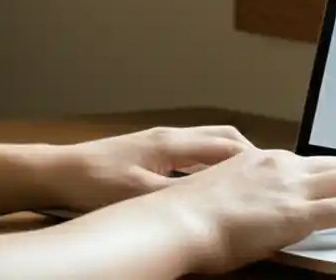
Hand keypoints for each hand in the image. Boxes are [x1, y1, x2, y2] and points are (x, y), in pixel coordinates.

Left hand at [47, 125, 255, 212]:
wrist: (60, 171)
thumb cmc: (94, 181)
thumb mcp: (139, 194)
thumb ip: (177, 195)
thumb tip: (212, 200)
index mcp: (171, 144)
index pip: (226, 145)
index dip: (254, 159)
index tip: (275, 171)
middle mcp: (169, 136)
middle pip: (223, 137)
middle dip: (250, 154)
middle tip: (270, 175)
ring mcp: (159, 142)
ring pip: (208, 142)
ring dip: (230, 157)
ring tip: (248, 179)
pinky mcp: (150, 152)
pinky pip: (193, 151)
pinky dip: (210, 163)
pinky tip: (211, 183)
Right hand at [155, 150, 335, 275]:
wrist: (177, 222)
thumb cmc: (186, 216)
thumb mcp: (219, 193)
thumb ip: (244, 196)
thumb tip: (251, 210)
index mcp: (261, 160)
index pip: (311, 162)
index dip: (333, 181)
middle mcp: (281, 165)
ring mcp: (291, 186)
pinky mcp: (297, 212)